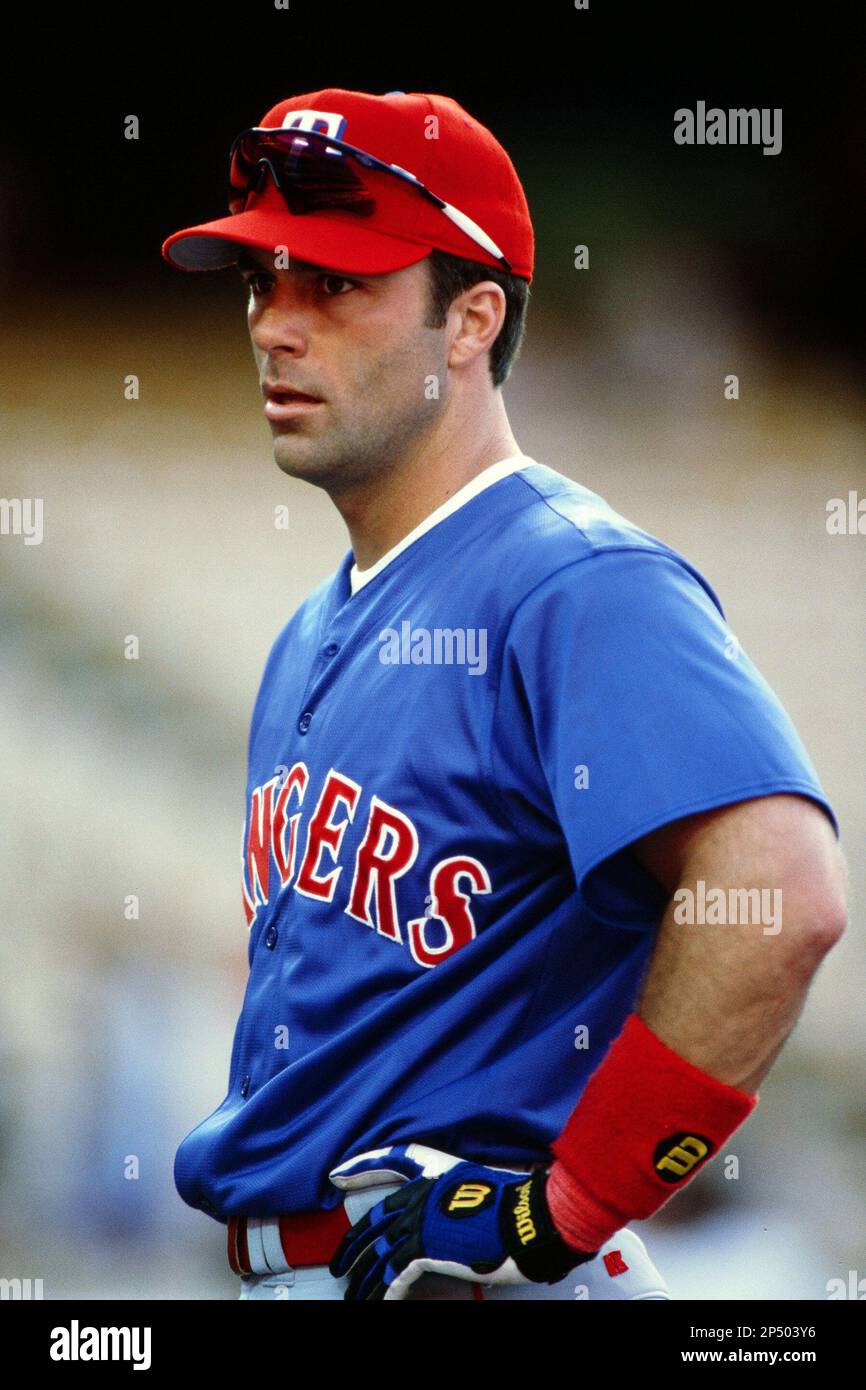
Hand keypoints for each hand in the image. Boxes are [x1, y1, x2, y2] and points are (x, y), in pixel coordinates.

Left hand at [328, 1144, 595, 1299]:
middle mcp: (418, 1200)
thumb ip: (452, 1188)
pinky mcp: (424, 1252)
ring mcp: (418, 1225)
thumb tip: (444, 1208)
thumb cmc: (510, 1202)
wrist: (523, 1219)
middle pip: (373, 1224)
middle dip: (352, 1247)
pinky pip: (394, 1277)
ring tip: (354, 1293)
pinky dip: (384, 1293)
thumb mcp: (477, 1180)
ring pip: (378, 1255)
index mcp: (430, 1178)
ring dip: (363, 1278)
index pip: (388, 1170)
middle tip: (340, 1264)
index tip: (339, 1177)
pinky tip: (379, 1302)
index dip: (361, 1170)